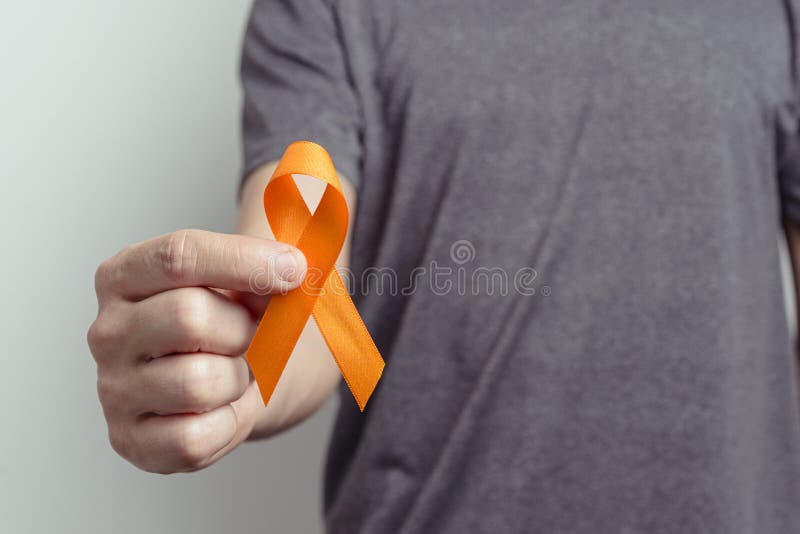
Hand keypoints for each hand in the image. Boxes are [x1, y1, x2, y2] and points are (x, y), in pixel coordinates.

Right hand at [87, 229, 305, 472]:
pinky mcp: (129, 440)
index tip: (294, 269)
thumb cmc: (228, 323)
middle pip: (189, 316)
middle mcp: (108, 330)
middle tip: (255, 334)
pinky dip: (228, 425)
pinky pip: (194, 438)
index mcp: (125, 275)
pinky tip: (224, 409)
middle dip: (243, 328)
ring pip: (197, 381)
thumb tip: (289, 270)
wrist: (224, 385)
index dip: (244, 260)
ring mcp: (113, 389)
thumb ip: (260, 272)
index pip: (179, 255)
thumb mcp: (242, 283)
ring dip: (238, 378)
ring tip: (235, 372)